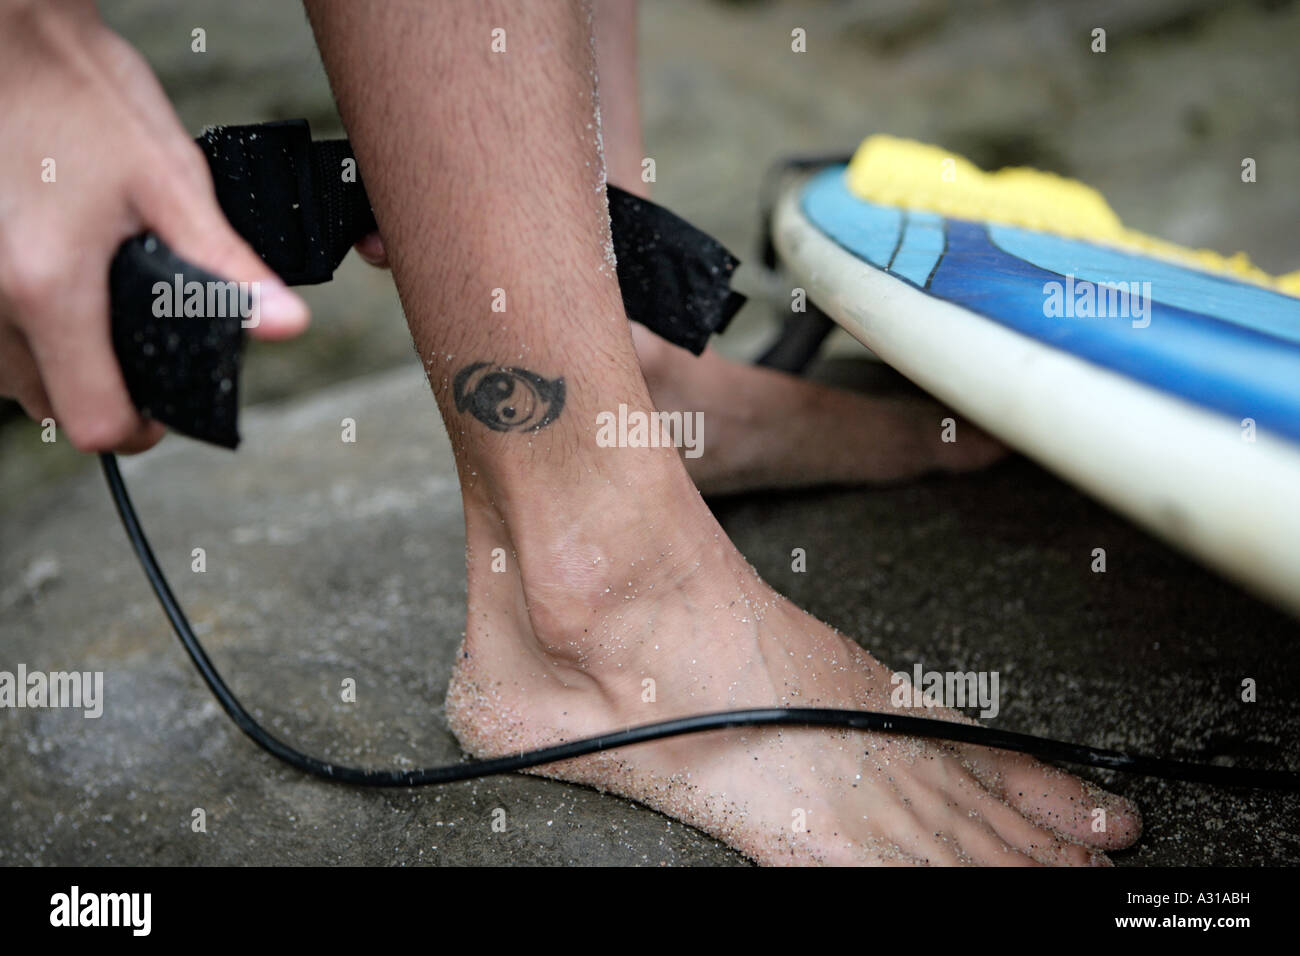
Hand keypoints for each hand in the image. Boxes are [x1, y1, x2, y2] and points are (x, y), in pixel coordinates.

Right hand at [0, 0, 308, 452]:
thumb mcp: (170, 181)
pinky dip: (26, 330)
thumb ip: (227, 266)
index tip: (168, 410)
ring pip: (13, 376)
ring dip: (61, 363)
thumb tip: (285, 324)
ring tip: (101, 307)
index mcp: (50, 288)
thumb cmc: (79, 94)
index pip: (93, 420)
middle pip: (50, 407)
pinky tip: (63, 285)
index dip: (141, 430)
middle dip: (104, 392)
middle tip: (146, 350)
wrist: (6, 38)